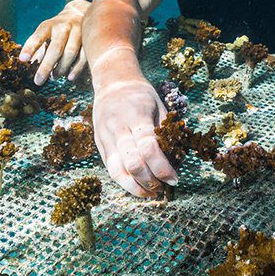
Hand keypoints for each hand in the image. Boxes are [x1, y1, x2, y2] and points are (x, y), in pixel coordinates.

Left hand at [18, 0, 89, 84]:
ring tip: (53, 77)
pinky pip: (83, 56)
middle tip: (38, 81)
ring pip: (70, 52)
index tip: (23, 59)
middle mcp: (63, 27)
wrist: (79, 12)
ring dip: (61, 68)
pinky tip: (69, 77)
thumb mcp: (46, 32)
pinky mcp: (89, 39)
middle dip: (46, 66)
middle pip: (55, 48)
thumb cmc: (57, 29)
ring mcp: (78, 32)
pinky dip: (76, 69)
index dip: (30, 47)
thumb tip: (28, 65)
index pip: (38, 36)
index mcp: (49, 25)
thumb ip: (38, 47)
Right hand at [92, 77, 176, 197]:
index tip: (175, 179)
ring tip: (152, 192)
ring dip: (136, 188)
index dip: (163, 168)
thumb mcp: (159, 106)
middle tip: (164, 186)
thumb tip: (175, 162)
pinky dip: (125, 182)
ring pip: (117, 171)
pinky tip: (138, 187)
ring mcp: (104, 137)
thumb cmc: (142, 95)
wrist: (112, 83)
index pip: (148, 148)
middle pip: (133, 163)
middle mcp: (117, 128)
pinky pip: (110, 169)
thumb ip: (165, 133)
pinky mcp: (99, 145)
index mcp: (136, 115)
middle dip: (151, 180)